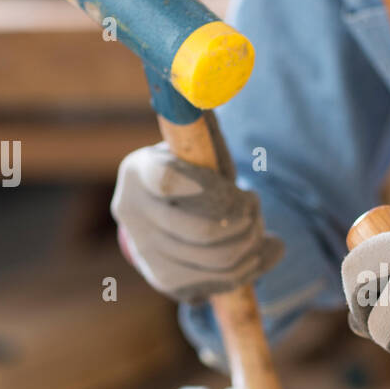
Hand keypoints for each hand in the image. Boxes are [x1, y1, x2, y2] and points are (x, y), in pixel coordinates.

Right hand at [111, 144, 283, 302]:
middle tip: (255, 204)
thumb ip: (210, 138)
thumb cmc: (190, 169)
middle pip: (203, 230)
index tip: (238, 189)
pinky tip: (257, 252)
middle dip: (247, 219)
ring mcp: (145, 252)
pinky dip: (248, 267)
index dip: (207, 188)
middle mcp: (132, 214)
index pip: (168, 180)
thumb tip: (221, 108)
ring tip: (257, 224)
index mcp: (138, 171)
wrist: (162, 210)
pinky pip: (218, 281)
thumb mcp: (195, 148)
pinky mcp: (163, 279)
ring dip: (251, 242)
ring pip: (216, 259)